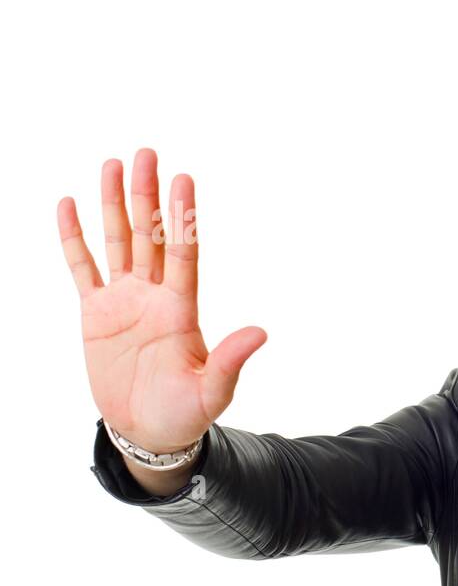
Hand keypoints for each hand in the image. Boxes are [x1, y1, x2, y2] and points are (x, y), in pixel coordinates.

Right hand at [58, 148, 266, 453]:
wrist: (149, 432)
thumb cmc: (185, 414)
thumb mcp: (212, 392)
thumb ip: (231, 360)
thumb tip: (261, 333)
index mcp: (182, 309)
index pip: (182, 252)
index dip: (181, 218)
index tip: (184, 179)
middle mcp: (153, 296)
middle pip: (149, 236)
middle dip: (147, 195)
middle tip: (146, 153)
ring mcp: (124, 301)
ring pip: (117, 242)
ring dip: (113, 204)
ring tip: (113, 163)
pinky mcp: (95, 313)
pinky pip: (81, 268)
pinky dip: (74, 239)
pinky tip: (69, 205)